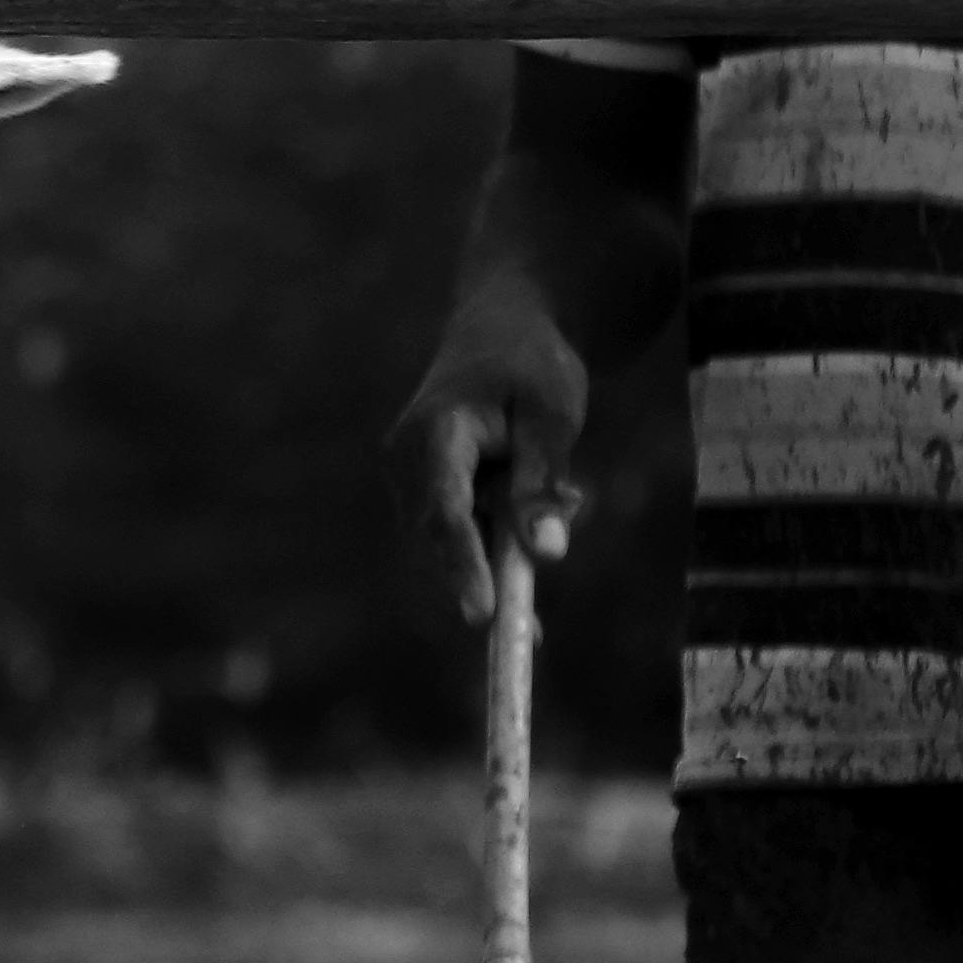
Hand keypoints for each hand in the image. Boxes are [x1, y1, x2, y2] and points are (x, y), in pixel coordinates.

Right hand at [394, 276, 587, 624]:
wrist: (503, 329)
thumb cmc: (532, 364)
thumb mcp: (553, 413)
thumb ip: (543, 481)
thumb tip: (547, 554)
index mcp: (435, 432)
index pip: (445, 512)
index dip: (463, 566)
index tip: (483, 616)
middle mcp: (406, 461)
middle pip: (441, 542)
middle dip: (485, 583)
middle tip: (534, 634)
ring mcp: (409, 481)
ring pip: (449, 548)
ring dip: (498, 564)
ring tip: (556, 531)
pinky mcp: (423, 495)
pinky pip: (456, 540)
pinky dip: (493, 556)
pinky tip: (534, 569)